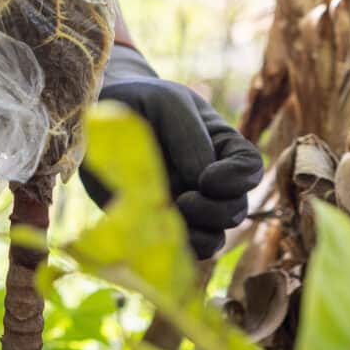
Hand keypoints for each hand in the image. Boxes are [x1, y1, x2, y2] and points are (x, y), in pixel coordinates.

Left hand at [82, 46, 261, 258]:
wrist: (99, 114)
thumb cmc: (139, 101)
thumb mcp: (167, 104)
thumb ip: (189, 137)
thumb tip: (202, 182)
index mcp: (221, 146)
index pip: (250, 168)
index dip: (239, 180)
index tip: (208, 179)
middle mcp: (210, 180)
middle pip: (236, 208)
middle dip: (217, 211)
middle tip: (184, 201)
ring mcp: (187, 205)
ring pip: (215, 236)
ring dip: (201, 234)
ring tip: (171, 214)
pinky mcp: (160, 223)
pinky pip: (183, 249)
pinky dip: (178, 246)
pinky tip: (159, 232)